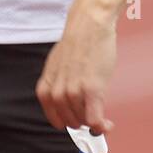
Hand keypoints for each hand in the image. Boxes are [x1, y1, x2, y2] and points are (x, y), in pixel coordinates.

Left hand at [35, 3, 116, 134]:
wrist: (89, 25)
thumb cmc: (77, 44)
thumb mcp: (58, 67)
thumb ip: (59, 85)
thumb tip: (67, 104)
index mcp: (45, 88)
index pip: (55, 119)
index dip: (69, 124)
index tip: (79, 123)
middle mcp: (56, 92)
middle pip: (71, 122)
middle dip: (84, 122)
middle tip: (95, 118)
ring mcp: (74, 92)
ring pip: (84, 121)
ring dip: (95, 125)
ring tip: (104, 119)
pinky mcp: (91, 90)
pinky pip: (94, 120)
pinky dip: (101, 127)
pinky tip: (107, 125)